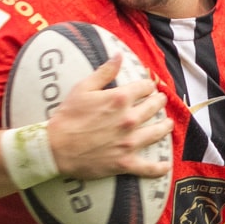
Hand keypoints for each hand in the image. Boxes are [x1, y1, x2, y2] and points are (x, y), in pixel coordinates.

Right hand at [44, 56, 174, 181]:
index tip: (149, 86)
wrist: (56, 148)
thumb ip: (104, 72)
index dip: (148, 85)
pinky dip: (159, 168)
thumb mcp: (83, 88)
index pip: (144, 87)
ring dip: (165, 126)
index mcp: (120, 99)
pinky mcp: (125, 162)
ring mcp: (129, 142)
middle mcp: (129, 119)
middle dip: (159, 102)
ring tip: (168, 123)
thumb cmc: (67, 117)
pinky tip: (165, 165)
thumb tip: (119, 55)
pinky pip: (148, 167)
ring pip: (157, 133)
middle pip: (153, 107)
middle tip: (160, 101)